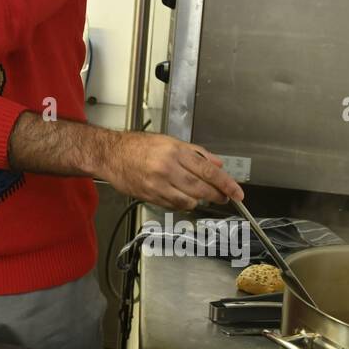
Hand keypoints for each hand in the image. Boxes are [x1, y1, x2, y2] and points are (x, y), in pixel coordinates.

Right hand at [100, 131, 242, 210]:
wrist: (111, 154)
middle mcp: (167, 168)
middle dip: (217, 195)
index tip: (237, 192)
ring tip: (200, 195)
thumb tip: (217, 163)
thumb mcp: (170, 142)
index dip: (226, 184)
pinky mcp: (150, 196)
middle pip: (201, 188)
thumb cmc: (137, 146)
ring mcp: (158, 184)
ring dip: (199, 201)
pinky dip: (183, 204)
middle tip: (224, 197)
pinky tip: (183, 197)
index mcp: (175, 151)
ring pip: (189, 201)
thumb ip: (196, 153)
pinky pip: (174, 206)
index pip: (208, 170)